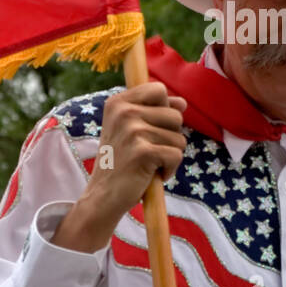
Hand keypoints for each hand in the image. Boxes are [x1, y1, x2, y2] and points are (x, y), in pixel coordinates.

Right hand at [52, 83, 186, 252]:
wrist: (103, 196)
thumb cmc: (121, 162)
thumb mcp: (132, 130)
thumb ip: (156, 112)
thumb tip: (182, 103)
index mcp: (118, 102)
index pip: (159, 90)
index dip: (164, 110)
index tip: (149, 128)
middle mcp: (123, 112)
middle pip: (175, 116)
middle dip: (170, 138)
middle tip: (148, 151)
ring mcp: (132, 130)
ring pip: (179, 138)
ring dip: (169, 155)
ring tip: (148, 164)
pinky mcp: (142, 151)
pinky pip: (176, 155)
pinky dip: (169, 170)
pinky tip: (151, 175)